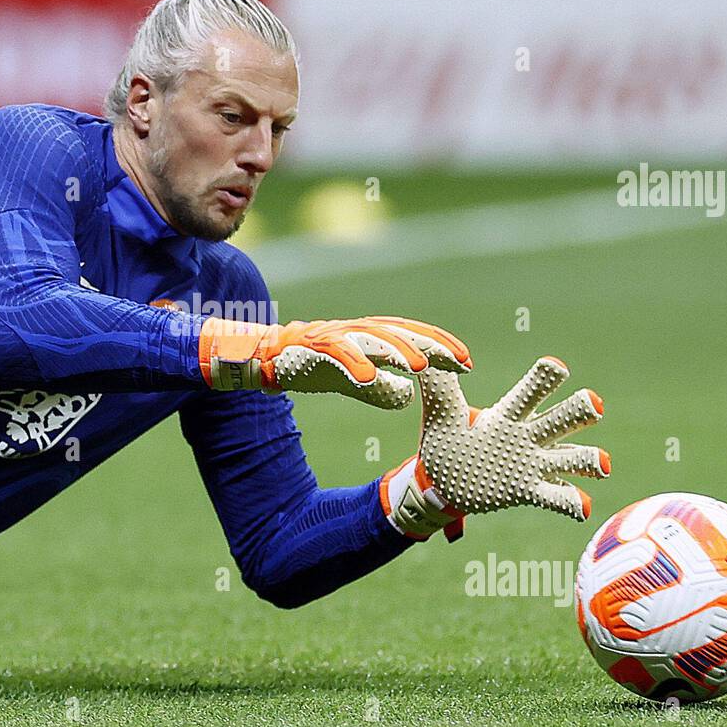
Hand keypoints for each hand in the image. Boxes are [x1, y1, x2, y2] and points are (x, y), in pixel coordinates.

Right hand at [199, 316, 470, 408]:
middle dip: (429, 344)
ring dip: (395, 349)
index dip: (439, 347)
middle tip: (460, 360)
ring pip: (370, 337)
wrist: (259, 358)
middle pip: (399, 332)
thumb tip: (408, 394)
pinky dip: (352, 363)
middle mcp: (353, 331)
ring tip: (418, 366)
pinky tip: (368, 378)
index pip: (410, 337)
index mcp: (367, 339)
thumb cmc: (307, 365)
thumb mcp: (351, 381)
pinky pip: (334, 352)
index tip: (468, 362)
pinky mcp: (308, 346)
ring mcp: (331, 335)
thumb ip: (380, 388)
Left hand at [381, 356, 609, 540]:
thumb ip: (437, 385)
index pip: (532, 390)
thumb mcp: (441, 414)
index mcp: (509, 414)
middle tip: (593, 404)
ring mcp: (534, 464)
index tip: (555, 367)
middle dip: (581, 409)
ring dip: (589, 458)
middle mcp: (529, 435)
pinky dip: (574, 501)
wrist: (442, 486)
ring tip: (601, 462)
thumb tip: (427, 354)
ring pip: (573, 457)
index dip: (545, 378)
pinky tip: (583, 507)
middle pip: (564, 417)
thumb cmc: (448, 443)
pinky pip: (560, 497)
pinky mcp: (530, 492)